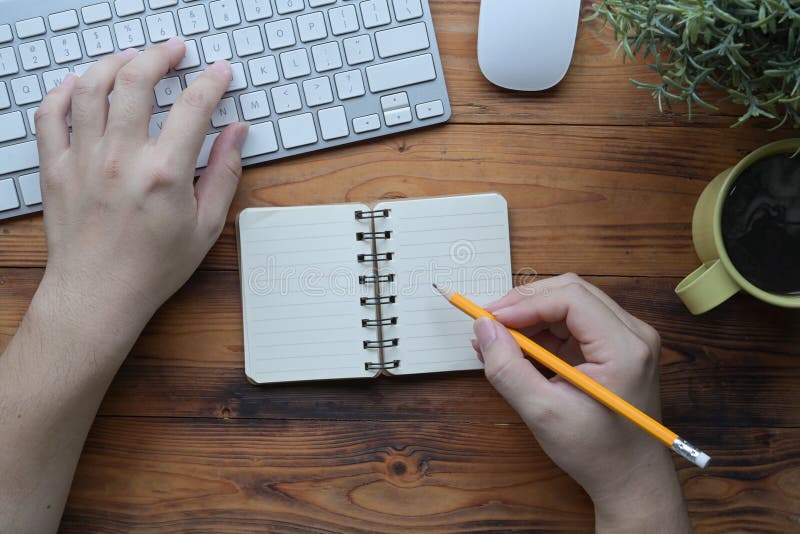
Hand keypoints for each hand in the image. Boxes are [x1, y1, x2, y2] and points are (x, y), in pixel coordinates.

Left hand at [35, 38, 247, 321]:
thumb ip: (224, 173)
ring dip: (113, 63)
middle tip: (175, 50)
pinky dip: (63, 91)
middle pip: (136, 80)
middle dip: (160, 54)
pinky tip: (80, 86)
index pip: (194, 106)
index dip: (212, 81)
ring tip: (131, 59)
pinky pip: (50, 114)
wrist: (99, 295)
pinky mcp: (56, 168)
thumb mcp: (206, 226)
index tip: (219, 72)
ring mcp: (83, 160)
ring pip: (90, 87)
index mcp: (165, 173)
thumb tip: (238, 133)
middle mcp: (122, 158)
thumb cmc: (153, 268)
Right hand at [472, 274, 689, 531]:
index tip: (489, 319)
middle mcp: (632, 334)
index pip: (571, 299)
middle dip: (524, 304)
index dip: (525, 303)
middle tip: (488, 323)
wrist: (630, 479)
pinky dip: (541, 330)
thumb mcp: (543, 414)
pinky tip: (516, 347)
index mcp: (624, 348)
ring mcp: (625, 338)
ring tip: (496, 338)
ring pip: (569, 303)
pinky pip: (572, 322)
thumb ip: (508, 369)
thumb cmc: (596, 453)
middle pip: (570, 292)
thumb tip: (483, 328)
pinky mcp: (613, 346)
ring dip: (530, 316)